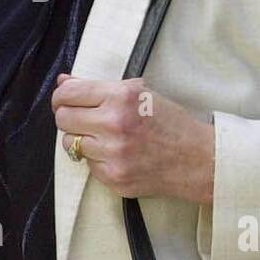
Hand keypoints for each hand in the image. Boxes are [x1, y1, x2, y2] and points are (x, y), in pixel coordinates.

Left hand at [52, 75, 213, 203]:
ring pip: (70, 144)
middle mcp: (115, 125)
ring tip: (103, 137)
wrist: (197, 159)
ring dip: (82, 139)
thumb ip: (98, 87)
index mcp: (121, 97)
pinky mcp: (114, 178)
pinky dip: (97, 159)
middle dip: (68, 116)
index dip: (61, 96)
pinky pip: (88, 165)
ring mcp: (114, 154)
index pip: (68, 94)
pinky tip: (116, 154)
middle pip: (63, 119)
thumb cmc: (170, 122)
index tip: (64, 99)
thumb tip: (63, 81)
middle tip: (83, 118)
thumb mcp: (139, 93)